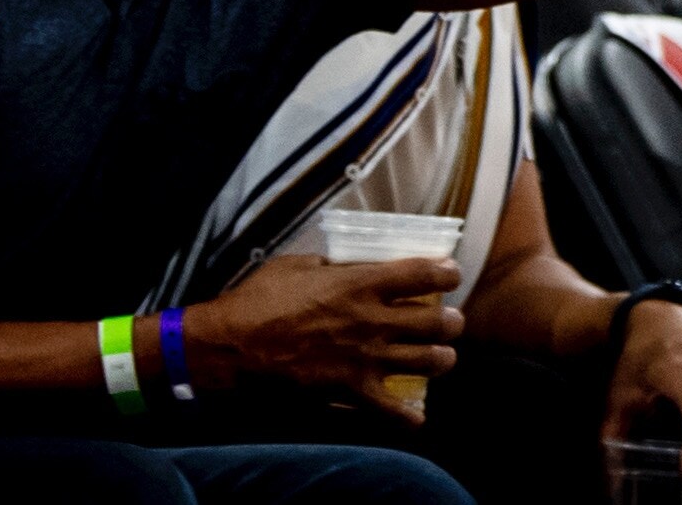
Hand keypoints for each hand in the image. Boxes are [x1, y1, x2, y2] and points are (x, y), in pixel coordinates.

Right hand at [190, 254, 464, 418]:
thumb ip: (335, 265)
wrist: (229, 349)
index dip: (447, 273)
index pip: (425, 275)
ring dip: (441, 359)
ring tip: (440, 357)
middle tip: (450, 321)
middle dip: (452, 322)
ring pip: (429, 362)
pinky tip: (416, 416)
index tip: (450, 275)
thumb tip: (354, 264)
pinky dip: (409, 417)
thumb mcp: (298, 265)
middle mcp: (372, 321)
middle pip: (438, 322)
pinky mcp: (349, 393)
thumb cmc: (258, 301)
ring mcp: (364, 360)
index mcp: (361, 283)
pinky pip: (393, 412)